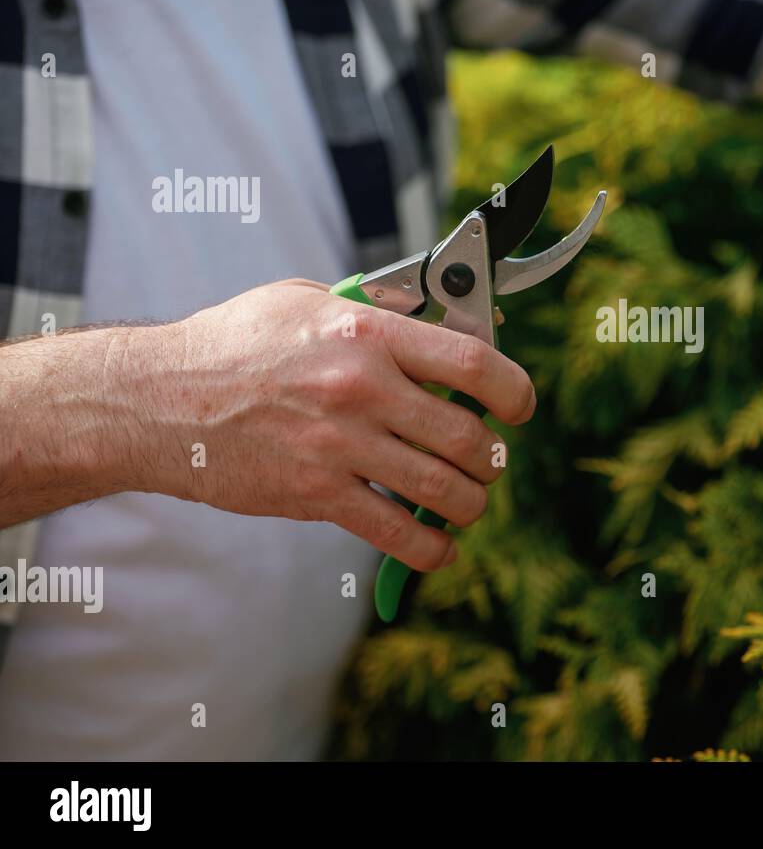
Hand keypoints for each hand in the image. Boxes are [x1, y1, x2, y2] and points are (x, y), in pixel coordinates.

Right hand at [130, 280, 534, 569]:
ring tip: (466, 501)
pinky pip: (397, 533)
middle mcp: (362, 388)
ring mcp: (340, 445)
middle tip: (487, 461)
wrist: (157, 399)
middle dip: (492, 458)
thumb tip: (435, 320)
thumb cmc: (233, 342)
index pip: (474, 362)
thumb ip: (375, 311)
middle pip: (468, 437)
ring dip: (470, 504)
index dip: (514, 390)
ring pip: (443, 490)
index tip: (519, 406)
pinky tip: (438, 546)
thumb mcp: (308, 300)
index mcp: (368, 333)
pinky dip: (431, 549)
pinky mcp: (316, 493)